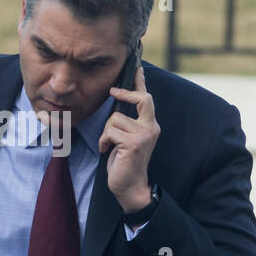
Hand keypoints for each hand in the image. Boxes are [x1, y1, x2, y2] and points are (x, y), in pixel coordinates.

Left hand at [99, 63, 159, 211]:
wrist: (130, 187)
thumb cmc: (125, 163)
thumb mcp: (127, 139)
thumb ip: (127, 123)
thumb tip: (116, 105)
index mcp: (150, 125)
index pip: (146, 99)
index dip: (141, 82)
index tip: (137, 67)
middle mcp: (151, 127)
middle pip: (142, 99)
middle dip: (126, 93)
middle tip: (113, 92)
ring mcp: (145, 135)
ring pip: (116, 118)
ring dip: (106, 131)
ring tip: (108, 144)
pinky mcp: (134, 143)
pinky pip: (110, 131)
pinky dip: (103, 140)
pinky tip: (106, 150)